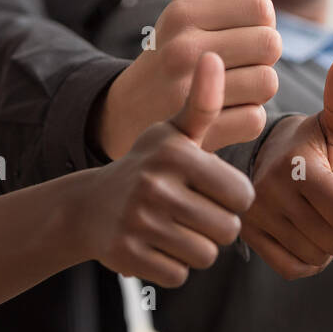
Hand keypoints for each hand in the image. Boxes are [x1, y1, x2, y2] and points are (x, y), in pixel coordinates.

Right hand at [84, 52, 255, 287]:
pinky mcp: (127, 255)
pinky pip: (178, 276)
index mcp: (176, 155)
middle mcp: (156, 187)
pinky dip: (172, 266)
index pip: (242, 195)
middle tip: (195, 213)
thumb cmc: (149, 165)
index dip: (235, 198)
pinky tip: (157, 246)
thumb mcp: (175, 132)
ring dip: (197, 248)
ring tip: (177, 228)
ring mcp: (138, 223)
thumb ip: (203, 102)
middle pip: (227, 229)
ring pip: (205, 256)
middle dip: (217, 226)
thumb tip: (214, 55)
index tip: (215, 191)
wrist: (90, 205)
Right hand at [98, 0, 281, 157]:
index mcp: (184, 12)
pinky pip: (256, 118)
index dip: (261, 22)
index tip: (240, 32)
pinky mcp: (197, 129)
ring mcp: (188, 91)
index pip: (263, 7)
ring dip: (257, 89)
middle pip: (271, 45)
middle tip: (238, 63)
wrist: (127, 113)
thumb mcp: (184, 4)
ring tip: (231, 87)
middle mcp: (183, 48)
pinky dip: (246, 118)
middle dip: (263, 57)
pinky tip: (224, 113)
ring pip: (268, 83)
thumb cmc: (169, 49)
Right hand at [240, 57, 332, 278]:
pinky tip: (313, 239)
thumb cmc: (316, 140)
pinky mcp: (249, 236)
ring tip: (328, 221)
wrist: (272, 155)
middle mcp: (268, 192)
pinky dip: (310, 262)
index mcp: (294, 164)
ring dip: (330, 245)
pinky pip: (291, 268)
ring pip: (314, 256)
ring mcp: (255, 216)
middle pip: (332, 239)